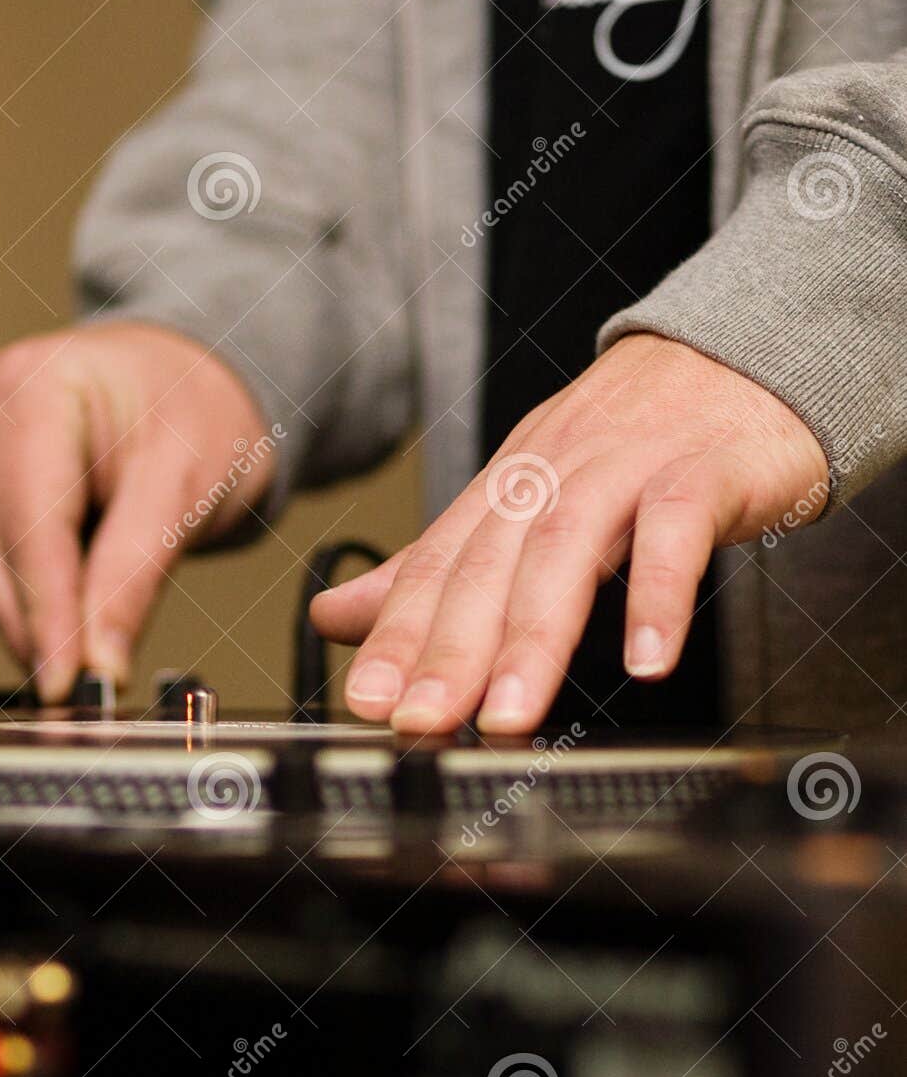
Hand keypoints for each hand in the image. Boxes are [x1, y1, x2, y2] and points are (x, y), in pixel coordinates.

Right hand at [0, 321, 274, 701]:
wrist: (194, 388)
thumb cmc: (198, 417)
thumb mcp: (189, 489)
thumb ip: (137, 574)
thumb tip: (99, 665)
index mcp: (38, 384)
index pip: (29, 521)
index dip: (45, 612)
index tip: (66, 682)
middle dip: (29, 626)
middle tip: (82, 683)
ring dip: (7, 615)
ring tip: (83, 624)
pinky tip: (53, 596)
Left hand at [311, 334, 828, 734]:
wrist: (742, 354)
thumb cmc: (634, 438)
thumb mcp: (525, 496)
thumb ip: (438, 566)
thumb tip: (335, 614)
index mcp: (506, 485)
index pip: (438, 566)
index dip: (399, 634)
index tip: (371, 701)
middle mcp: (553, 472)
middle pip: (490, 564)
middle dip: (448, 650)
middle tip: (422, 722)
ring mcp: (628, 466)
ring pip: (567, 550)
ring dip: (533, 640)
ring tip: (509, 715)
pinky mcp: (705, 469)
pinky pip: (677, 529)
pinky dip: (661, 595)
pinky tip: (648, 659)